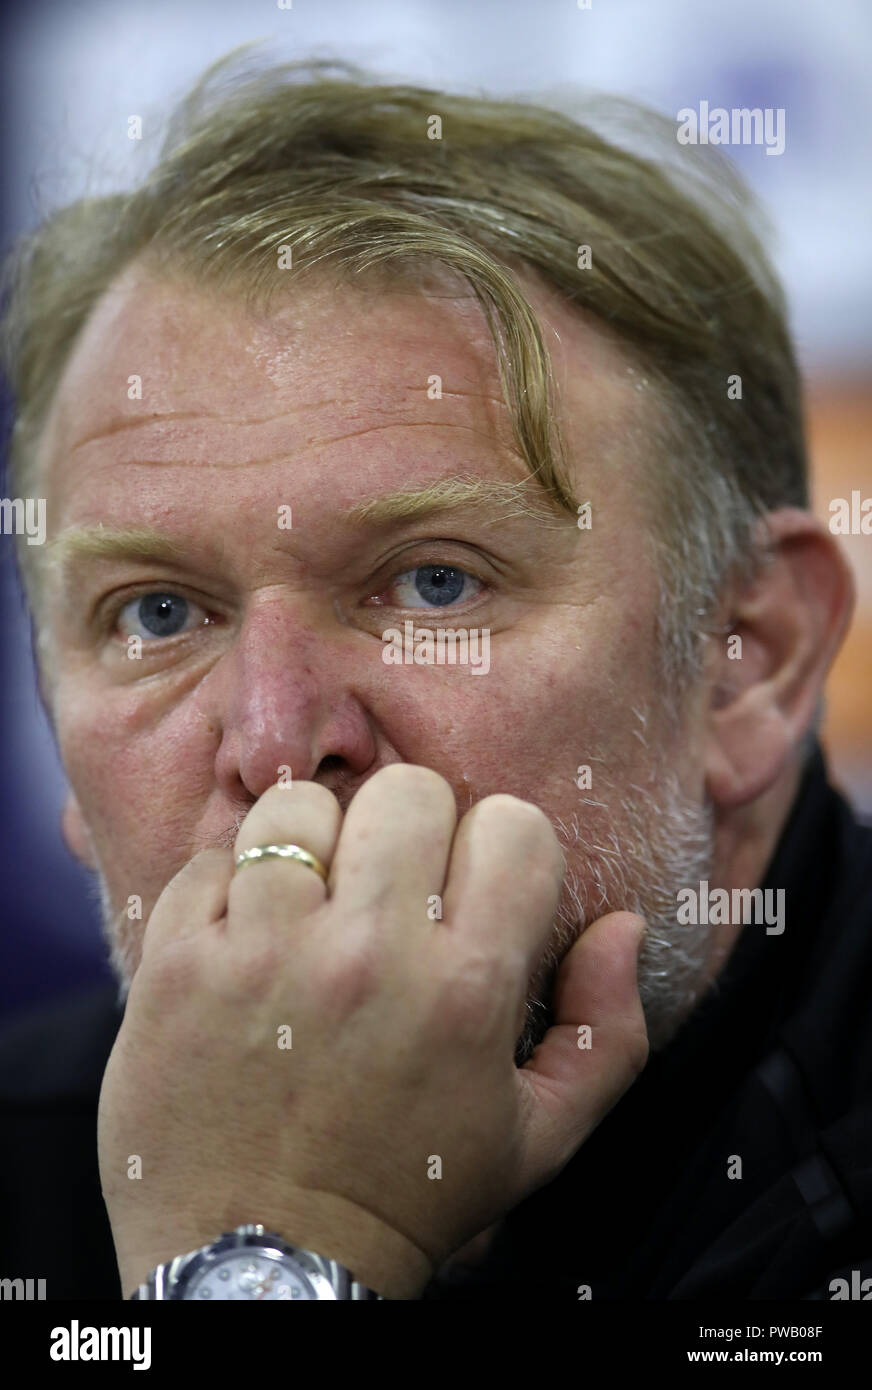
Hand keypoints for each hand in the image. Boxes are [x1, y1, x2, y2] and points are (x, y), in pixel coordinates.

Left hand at [98, 765, 647, 1297]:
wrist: (267, 1264)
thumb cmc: (413, 1193)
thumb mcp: (542, 1138)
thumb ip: (609, 1031)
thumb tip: (622, 925)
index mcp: (467, 989)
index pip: (511, 824)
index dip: (501, 847)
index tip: (473, 888)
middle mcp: (369, 955)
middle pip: (407, 790)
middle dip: (412, 827)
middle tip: (393, 887)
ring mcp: (265, 954)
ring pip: (302, 806)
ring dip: (317, 843)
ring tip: (315, 900)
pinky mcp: (181, 965)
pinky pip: (214, 856)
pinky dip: (234, 883)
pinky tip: (251, 934)